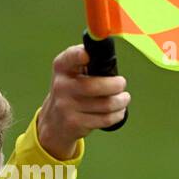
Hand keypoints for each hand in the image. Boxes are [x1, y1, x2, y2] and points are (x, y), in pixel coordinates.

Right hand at [36, 44, 130, 158]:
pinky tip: (118, 110)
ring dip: (121, 101)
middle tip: (121, 84)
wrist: (55, 121)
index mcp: (62, 67)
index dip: (79, 55)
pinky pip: (105, 119)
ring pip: (105, 104)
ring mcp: (66, 106)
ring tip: (124, 98)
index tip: (88, 56)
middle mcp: (61, 86)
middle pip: (95, 86)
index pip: (70, 57)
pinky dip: (117, 114)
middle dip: (116, 85)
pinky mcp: (75, 123)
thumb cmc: (71, 91)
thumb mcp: (72, 72)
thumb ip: (89, 61)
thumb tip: (111, 58)